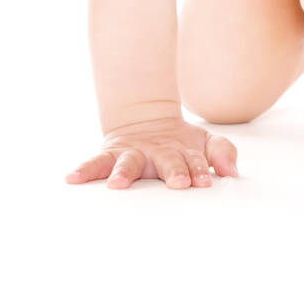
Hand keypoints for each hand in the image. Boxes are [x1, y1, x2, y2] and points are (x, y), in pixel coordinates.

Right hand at [66, 116, 239, 190]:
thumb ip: (222, 152)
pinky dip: (84, 170)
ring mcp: (132, 153)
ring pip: (128, 162)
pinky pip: (95, 163)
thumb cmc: (179, 142)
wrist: (146, 119)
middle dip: (173, 171)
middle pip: (167, 161)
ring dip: (123, 173)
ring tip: (117, 184)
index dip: (200, 169)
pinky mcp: (110, 155)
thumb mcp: (205, 141)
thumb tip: (231, 172)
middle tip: (178, 182)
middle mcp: (156, 152)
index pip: (193, 160)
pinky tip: (72, 178)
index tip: (204, 181)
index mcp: (181, 151)